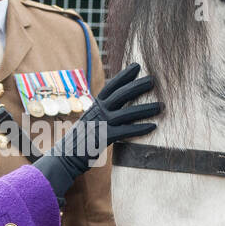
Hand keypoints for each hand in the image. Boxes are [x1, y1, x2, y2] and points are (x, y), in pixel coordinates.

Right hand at [33, 63, 161, 201]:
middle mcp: (97, 113)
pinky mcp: (103, 138)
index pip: (110, 87)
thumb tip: (110, 110)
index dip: (123, 76)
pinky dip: (139, 128)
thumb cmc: (77, 144)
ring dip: (146, 109)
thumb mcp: (87, 124)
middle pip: (120, 95)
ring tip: (161, 105)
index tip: (136, 67)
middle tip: (153, 79)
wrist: (63, 159)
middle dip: (137, 86)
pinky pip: (125, 131)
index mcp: (94, 108)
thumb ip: (99, 115)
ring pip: (127, 113)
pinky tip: (153, 126)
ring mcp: (100, 124)